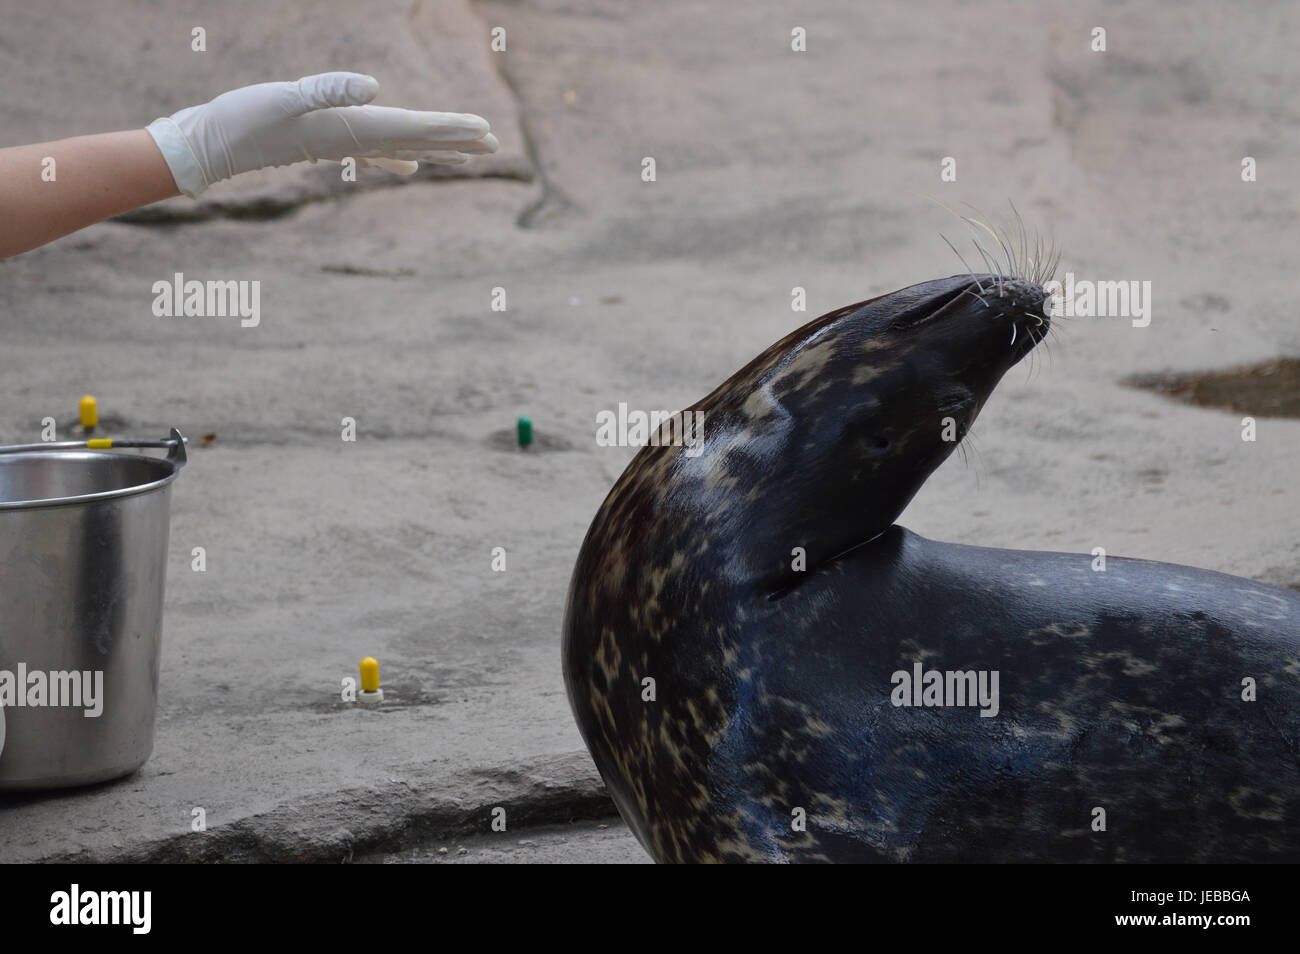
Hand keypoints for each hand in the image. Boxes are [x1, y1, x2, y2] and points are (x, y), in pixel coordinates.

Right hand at [145, 71, 497, 196]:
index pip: (414, 128)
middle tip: (496, 145)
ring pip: (403, 147)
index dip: (451, 129)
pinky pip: (376, 151)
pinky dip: (400, 157)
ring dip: (438, 149)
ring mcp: (343, 144)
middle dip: (458, 142)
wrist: (211, 146)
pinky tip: (414, 169)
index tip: (486, 133)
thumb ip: (327, 91)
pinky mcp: (329, 143)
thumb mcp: (284, 96)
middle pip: (419, 141)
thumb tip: (373, 89)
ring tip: (471, 155)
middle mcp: (354, 140)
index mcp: (351, 128)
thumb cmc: (243, 118)